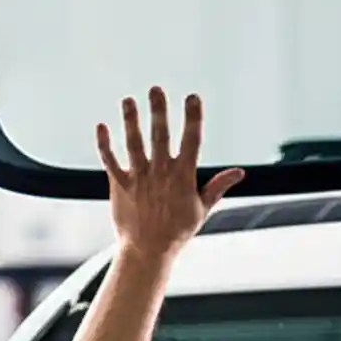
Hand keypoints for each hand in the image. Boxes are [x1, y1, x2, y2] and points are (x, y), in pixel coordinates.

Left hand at [95, 87, 243, 260]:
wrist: (148, 251)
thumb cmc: (177, 231)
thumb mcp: (202, 209)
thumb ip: (218, 187)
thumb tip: (239, 173)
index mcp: (183, 177)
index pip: (191, 141)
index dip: (193, 118)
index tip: (193, 98)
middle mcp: (160, 173)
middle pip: (159, 136)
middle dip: (158, 111)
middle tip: (156, 89)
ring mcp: (138, 178)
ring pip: (134, 144)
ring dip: (131, 121)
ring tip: (129, 100)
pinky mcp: (120, 185)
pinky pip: (110, 161)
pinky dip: (105, 144)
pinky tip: (102, 126)